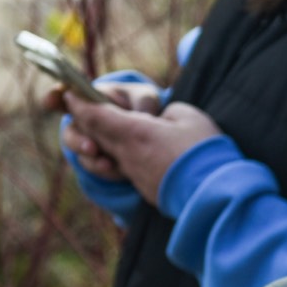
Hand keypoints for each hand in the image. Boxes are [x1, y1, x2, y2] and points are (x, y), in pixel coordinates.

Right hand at [49, 80, 160, 181]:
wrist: (149, 131)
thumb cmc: (142, 105)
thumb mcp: (146, 97)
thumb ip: (143, 101)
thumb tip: (139, 114)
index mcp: (90, 98)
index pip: (63, 95)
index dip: (53, 97)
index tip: (51, 101)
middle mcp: (83, 120)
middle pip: (70, 131)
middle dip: (77, 141)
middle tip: (92, 149)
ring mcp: (88, 141)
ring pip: (79, 153)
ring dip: (91, 160)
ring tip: (108, 165)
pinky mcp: (97, 160)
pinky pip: (94, 168)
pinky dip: (106, 171)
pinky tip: (121, 171)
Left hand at [61, 97, 222, 200]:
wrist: (217, 192)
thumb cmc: (204, 150)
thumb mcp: (187, 116)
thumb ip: (165, 114)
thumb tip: (160, 122)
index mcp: (135, 133)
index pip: (96, 116)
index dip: (80, 104)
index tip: (70, 94)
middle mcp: (128, 156)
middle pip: (96, 136)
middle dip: (85, 121)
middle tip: (79, 108)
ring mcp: (136, 175)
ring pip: (108, 154)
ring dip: (101, 142)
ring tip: (102, 132)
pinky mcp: (146, 189)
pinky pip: (125, 169)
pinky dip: (120, 157)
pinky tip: (129, 153)